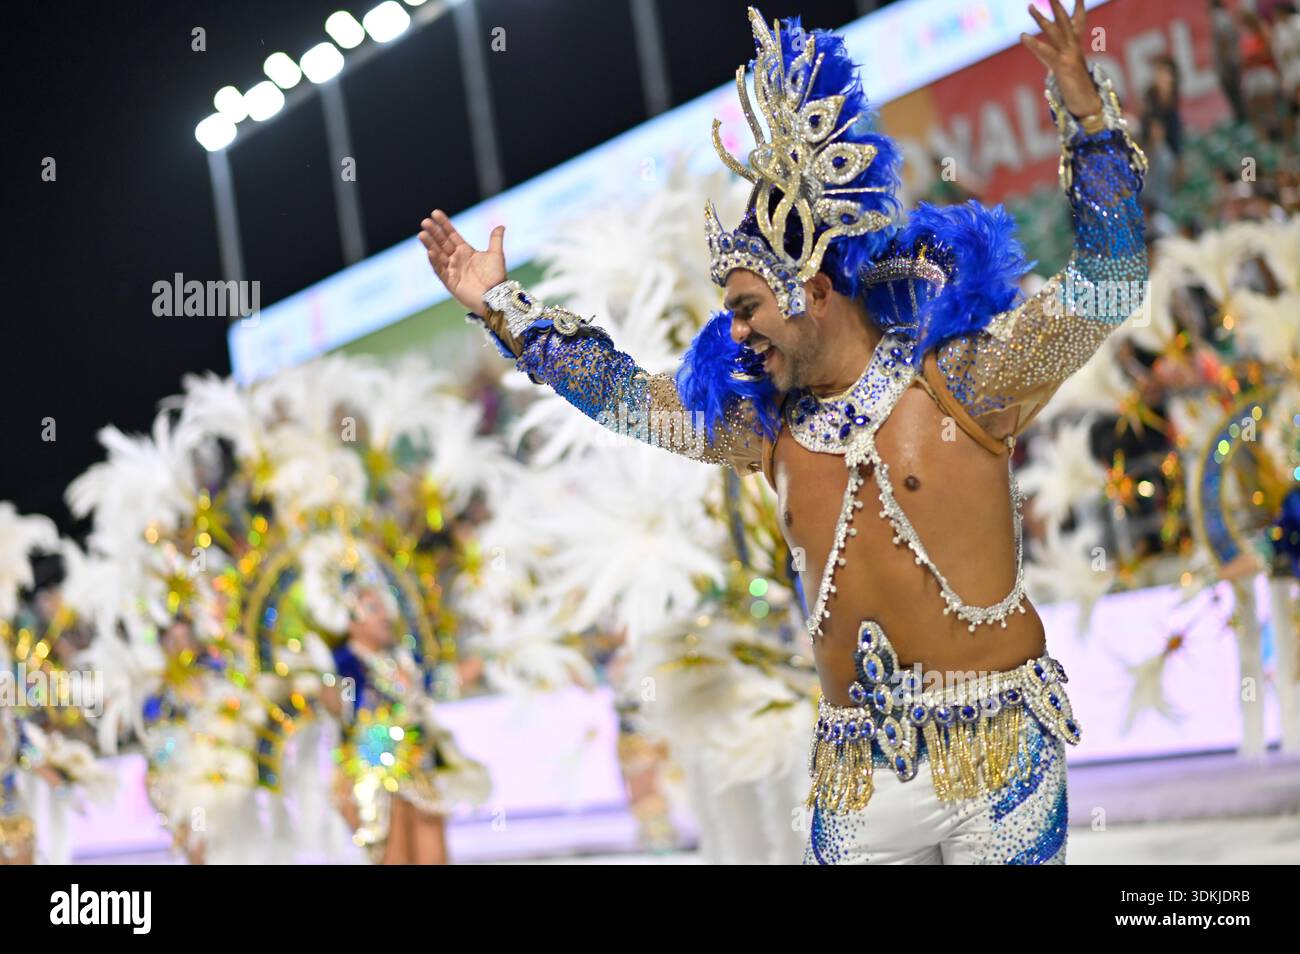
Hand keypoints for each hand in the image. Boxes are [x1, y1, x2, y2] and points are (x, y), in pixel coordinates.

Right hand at [418, 210, 507, 314]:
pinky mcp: (450, 282)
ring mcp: (452, 270)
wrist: (497, 296)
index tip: (435, 213)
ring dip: (430, 244)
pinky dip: (435, 261)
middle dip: (434, 232)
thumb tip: (500, 225)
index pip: (451, 235)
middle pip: (442, 243)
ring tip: (422, 234)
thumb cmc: (497, 277)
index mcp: (466, 251)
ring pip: (438, 255)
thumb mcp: (496, 254)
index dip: (444, 224)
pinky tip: (430, 251)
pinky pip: (440, 270)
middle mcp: (457, 259)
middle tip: (425, 222)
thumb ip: (495, 239)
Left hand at [1020, 0, 1102, 118]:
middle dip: (1056, 7)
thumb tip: (1049, 60)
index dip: (1078, 9)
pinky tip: (1022, 36)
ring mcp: (1069, 56)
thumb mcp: (1065, 73)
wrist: (1088, 105)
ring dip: (1041, 19)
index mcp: (1075, 49)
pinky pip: (1046, 53)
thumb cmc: (1077, 92)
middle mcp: (1074, 49)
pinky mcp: (1062, 67)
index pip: (1078, 23)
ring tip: (1030, 6)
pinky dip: (1034, 44)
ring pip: (1054, 32)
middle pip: (1064, 22)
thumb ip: (1056, 62)